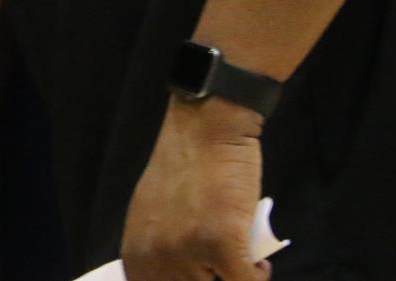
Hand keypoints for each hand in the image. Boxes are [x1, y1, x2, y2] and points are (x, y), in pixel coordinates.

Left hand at [121, 97, 268, 280]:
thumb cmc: (186, 168)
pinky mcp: (220, 244)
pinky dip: (258, 276)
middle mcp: (154, 258)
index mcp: (135, 254)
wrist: (204, 129)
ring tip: (245, 267)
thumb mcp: (155, 215)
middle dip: (215, 278)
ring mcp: (186, 253)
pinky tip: (259, 265)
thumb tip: (177, 276)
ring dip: (238, 278)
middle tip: (229, 270)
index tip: (210, 274)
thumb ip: (160, 250)